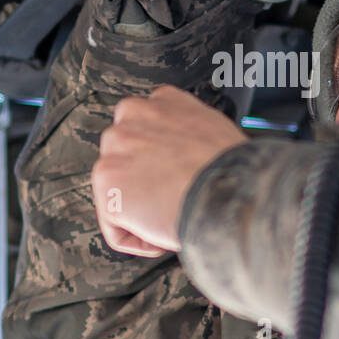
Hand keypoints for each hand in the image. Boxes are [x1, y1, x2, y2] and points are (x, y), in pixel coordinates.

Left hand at [92, 85, 247, 255]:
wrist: (228, 190)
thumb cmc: (231, 169)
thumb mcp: (212, 128)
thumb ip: (185, 133)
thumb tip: (182, 154)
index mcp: (161, 100)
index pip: (144, 129)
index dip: (159, 162)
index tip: (173, 176)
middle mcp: (132, 115)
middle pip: (125, 159)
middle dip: (144, 184)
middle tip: (173, 199)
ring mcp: (115, 147)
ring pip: (119, 193)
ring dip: (142, 213)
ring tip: (172, 215)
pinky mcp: (106, 182)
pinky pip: (116, 225)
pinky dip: (139, 238)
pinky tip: (163, 231)